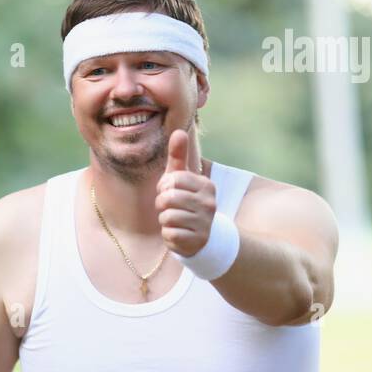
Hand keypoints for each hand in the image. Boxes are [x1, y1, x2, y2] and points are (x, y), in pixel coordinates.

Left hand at [156, 129, 216, 257]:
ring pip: (167, 217)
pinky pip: (169, 233)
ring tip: (175, 220)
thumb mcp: (181, 178)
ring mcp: (205, 222)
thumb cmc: (186, 201)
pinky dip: (168, 234)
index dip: (164, 187)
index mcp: (206, 185)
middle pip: (168, 198)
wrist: (201, 236)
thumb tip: (179, 131)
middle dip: (162, 204)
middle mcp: (209, 203)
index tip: (170, 192)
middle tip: (170, 208)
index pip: (172, 180)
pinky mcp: (197, 240)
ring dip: (164, 220)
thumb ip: (178, 156)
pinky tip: (177, 233)